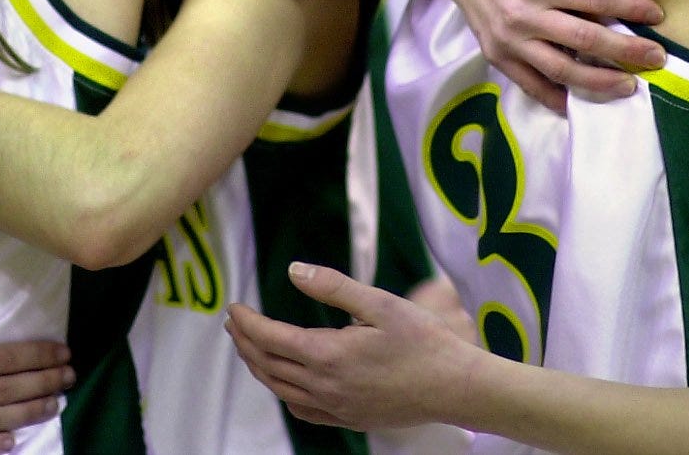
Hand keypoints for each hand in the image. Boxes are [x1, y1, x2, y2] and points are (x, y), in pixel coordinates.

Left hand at [225, 262, 482, 431]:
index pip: (271, 338)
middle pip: (269, 365)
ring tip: (249, 348)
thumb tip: (294, 270)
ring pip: (281, 389)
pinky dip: (283, 393)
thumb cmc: (422, 341)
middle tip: (234, 323)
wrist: (454, 387)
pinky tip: (285, 383)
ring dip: (259, 366)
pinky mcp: (349, 418)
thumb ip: (334, 286)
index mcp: (328, 354)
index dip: (248, 323)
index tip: (233, 308)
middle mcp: (324, 386)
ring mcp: (335, 407)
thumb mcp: (380, 303)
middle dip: (246, 343)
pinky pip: (302, 410)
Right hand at [435, 0, 664, 112]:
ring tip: (630, 86)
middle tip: (658, 58)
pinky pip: (532, 85)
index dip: (629, 8)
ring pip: (562, 71)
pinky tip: (585, 103)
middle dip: (626, 52)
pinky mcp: (498, 57)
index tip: (657, 15)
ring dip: (600, 83)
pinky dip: (558, 99)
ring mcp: (509, 41)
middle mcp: (523, 16)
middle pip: (585, 42)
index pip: (594, 1)